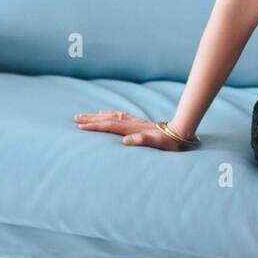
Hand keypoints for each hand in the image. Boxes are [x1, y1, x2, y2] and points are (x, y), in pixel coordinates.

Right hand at [73, 109, 191, 148]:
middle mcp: (132, 123)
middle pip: (108, 119)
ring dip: (98, 115)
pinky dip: (110, 113)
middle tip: (75, 118)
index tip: (80, 127)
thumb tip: (126, 141)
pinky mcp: (140, 122)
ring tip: (86, 115)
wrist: (181, 132)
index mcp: (133, 129)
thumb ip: (142, 141)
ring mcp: (136, 122)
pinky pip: (121, 115)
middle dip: (91, 119)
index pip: (109, 126)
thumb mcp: (158, 144)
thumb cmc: (170, 142)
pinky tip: (107, 113)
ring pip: (113, 115)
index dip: (94, 126)